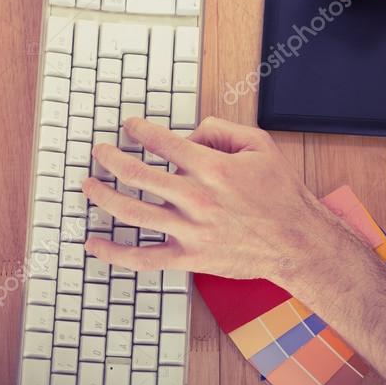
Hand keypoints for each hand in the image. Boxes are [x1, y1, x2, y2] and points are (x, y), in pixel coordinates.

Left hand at [80, 117, 345, 286]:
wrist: (297, 242)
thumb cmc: (281, 194)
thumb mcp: (259, 146)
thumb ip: (221, 130)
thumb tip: (190, 133)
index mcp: (211, 167)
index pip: (161, 141)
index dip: (139, 130)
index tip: (129, 127)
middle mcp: (195, 197)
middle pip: (135, 173)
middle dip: (110, 158)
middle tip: (99, 151)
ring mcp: (189, 230)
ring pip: (131, 211)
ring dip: (102, 195)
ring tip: (88, 185)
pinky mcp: (189, 257)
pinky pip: (143, 257)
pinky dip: (113, 252)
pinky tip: (93, 244)